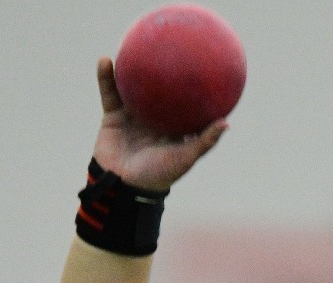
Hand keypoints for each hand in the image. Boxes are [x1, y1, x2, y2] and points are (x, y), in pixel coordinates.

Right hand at [92, 56, 226, 192]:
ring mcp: (134, 116)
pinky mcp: (114, 116)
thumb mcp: (185, 157)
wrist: (122, 185)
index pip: (186, 104)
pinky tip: (106, 60)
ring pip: (133, 86)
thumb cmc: (158, 174)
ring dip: (132, 68)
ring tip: (134, 45)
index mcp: (173, 127)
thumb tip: (226, 123)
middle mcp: (155, 119)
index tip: (203, 69)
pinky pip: (110, 92)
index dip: (193, 89)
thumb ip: (205, 141)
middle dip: (163, 72)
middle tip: (169, 49)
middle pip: (160, 90)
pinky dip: (106, 77)